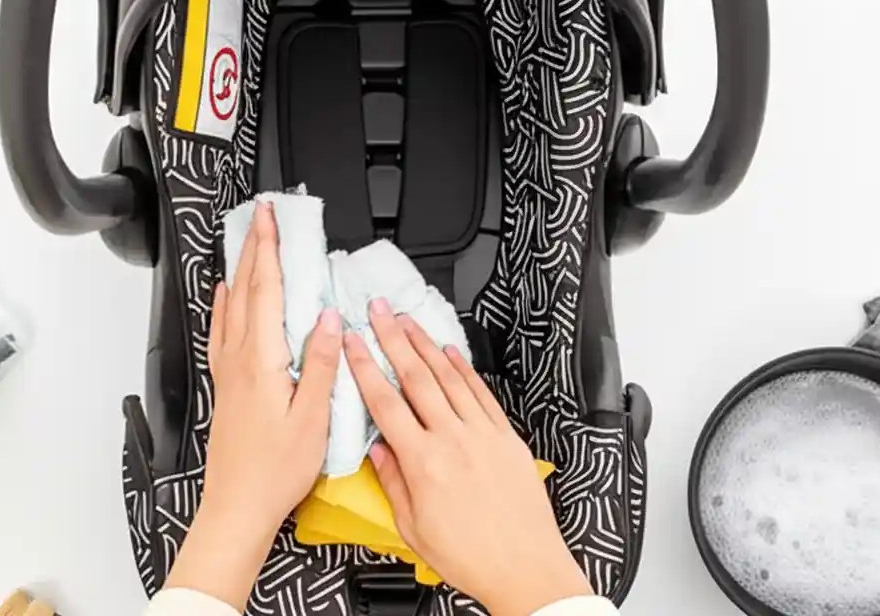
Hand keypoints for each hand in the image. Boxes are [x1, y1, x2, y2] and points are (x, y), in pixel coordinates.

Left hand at [166, 202, 341, 610]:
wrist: (237, 506)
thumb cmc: (275, 471)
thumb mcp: (312, 419)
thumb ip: (319, 365)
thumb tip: (326, 319)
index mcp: (261, 362)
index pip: (264, 291)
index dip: (268, 250)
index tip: (272, 219)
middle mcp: (238, 361)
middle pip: (244, 291)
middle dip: (253, 250)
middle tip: (260, 218)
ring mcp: (228, 373)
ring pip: (230, 308)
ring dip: (240, 271)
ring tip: (247, 245)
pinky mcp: (226, 387)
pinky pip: (221, 332)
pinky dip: (225, 306)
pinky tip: (226, 300)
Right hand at [345, 300, 592, 615]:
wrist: (525, 569)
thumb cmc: (472, 557)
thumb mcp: (413, 528)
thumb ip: (393, 482)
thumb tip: (378, 450)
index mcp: (424, 463)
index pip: (386, 402)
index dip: (365, 367)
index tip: (353, 342)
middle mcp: (454, 441)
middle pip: (417, 377)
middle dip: (394, 338)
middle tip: (379, 310)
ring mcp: (483, 435)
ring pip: (450, 378)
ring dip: (427, 345)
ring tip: (409, 321)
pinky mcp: (507, 438)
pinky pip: (482, 394)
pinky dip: (466, 370)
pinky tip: (452, 353)